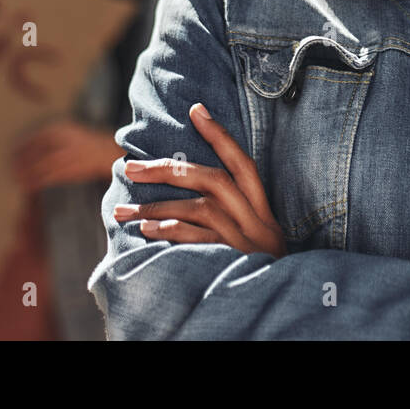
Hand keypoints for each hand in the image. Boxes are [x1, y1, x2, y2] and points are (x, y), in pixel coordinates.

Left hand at [14, 120, 121, 190]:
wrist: (108, 151)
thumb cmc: (82, 144)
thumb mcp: (66, 133)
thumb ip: (47, 139)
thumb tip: (20, 150)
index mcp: (59, 129)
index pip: (31, 140)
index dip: (18, 151)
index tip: (10, 160)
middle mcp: (64, 139)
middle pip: (34, 154)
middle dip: (20, 165)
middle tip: (10, 173)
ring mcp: (70, 154)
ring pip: (41, 167)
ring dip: (27, 176)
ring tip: (17, 181)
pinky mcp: (74, 168)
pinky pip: (51, 176)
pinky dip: (39, 182)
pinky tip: (30, 187)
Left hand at [114, 102, 287, 255]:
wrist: (285, 299)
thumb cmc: (262, 268)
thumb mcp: (257, 236)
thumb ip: (233, 213)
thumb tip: (191, 192)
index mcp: (261, 208)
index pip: (242, 162)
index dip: (220, 135)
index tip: (196, 109)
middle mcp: (254, 218)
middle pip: (212, 179)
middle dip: (168, 169)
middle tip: (131, 166)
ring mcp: (244, 239)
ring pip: (200, 208)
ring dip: (158, 206)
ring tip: (124, 210)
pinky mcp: (232, 260)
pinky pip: (198, 241)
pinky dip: (172, 232)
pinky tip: (148, 230)